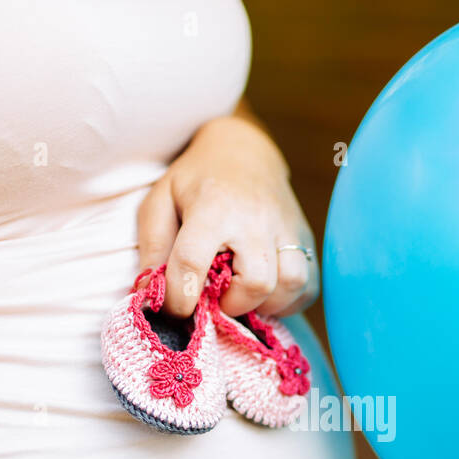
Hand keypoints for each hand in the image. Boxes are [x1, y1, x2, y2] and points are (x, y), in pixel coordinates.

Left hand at [137, 109, 318, 318]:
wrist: (243, 150)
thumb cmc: (195, 181)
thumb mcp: (160, 201)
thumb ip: (153, 246)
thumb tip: (150, 293)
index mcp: (213, 207)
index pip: (193, 262)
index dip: (179, 297)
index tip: (175, 308)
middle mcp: (255, 218)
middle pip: (255, 281)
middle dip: (233, 304)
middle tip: (217, 299)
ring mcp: (287, 228)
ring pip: (290, 284)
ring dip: (265, 304)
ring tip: (243, 297)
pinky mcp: (306, 238)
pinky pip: (308, 285)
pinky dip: (289, 301)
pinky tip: (266, 295)